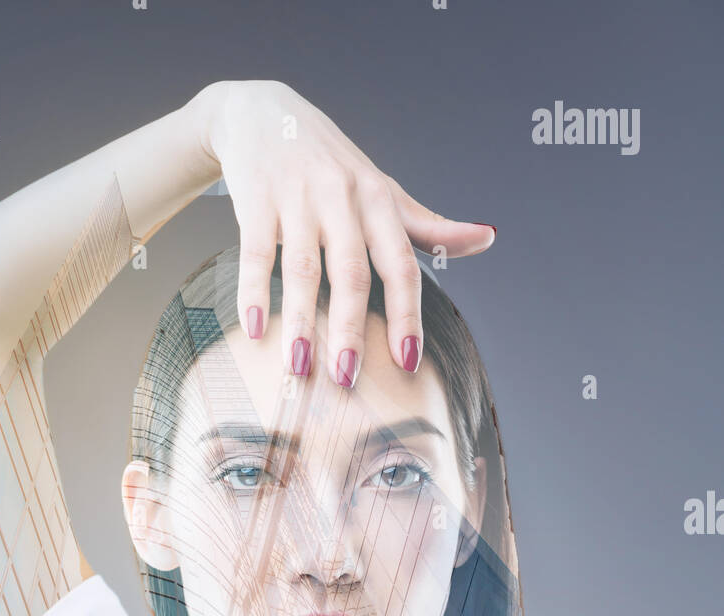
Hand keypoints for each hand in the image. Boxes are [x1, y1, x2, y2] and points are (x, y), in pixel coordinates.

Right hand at [199, 79, 495, 384]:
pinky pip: (256, 253)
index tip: (406, 361)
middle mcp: (342, 197)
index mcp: (379, 200)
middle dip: (349, 328)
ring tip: (299, 366)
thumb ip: (428, 225)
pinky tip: (255, 329)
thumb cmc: (332, 164)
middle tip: (347, 378)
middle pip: (351, 272)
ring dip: (301, 321)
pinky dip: (253, 291)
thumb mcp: (382, 189)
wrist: (263, 112)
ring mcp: (297, 198)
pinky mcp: (256, 201)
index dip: (406, 314)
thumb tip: (488, 238)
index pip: (400, 263)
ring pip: (303, 269)